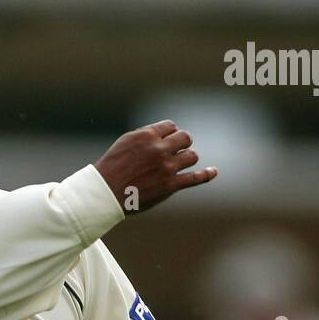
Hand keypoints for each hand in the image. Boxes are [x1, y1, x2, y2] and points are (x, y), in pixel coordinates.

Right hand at [94, 121, 217, 213]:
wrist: (105, 193)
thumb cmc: (111, 169)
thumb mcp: (126, 143)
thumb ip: (146, 137)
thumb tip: (163, 134)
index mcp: (148, 135)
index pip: (171, 126)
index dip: (170, 134)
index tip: (166, 142)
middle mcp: (160, 148)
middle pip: (185, 138)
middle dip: (182, 143)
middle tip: (175, 152)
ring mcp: (167, 167)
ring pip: (191, 156)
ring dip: (187, 159)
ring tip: (179, 165)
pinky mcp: (170, 185)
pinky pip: (195, 178)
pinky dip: (206, 175)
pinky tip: (213, 172)